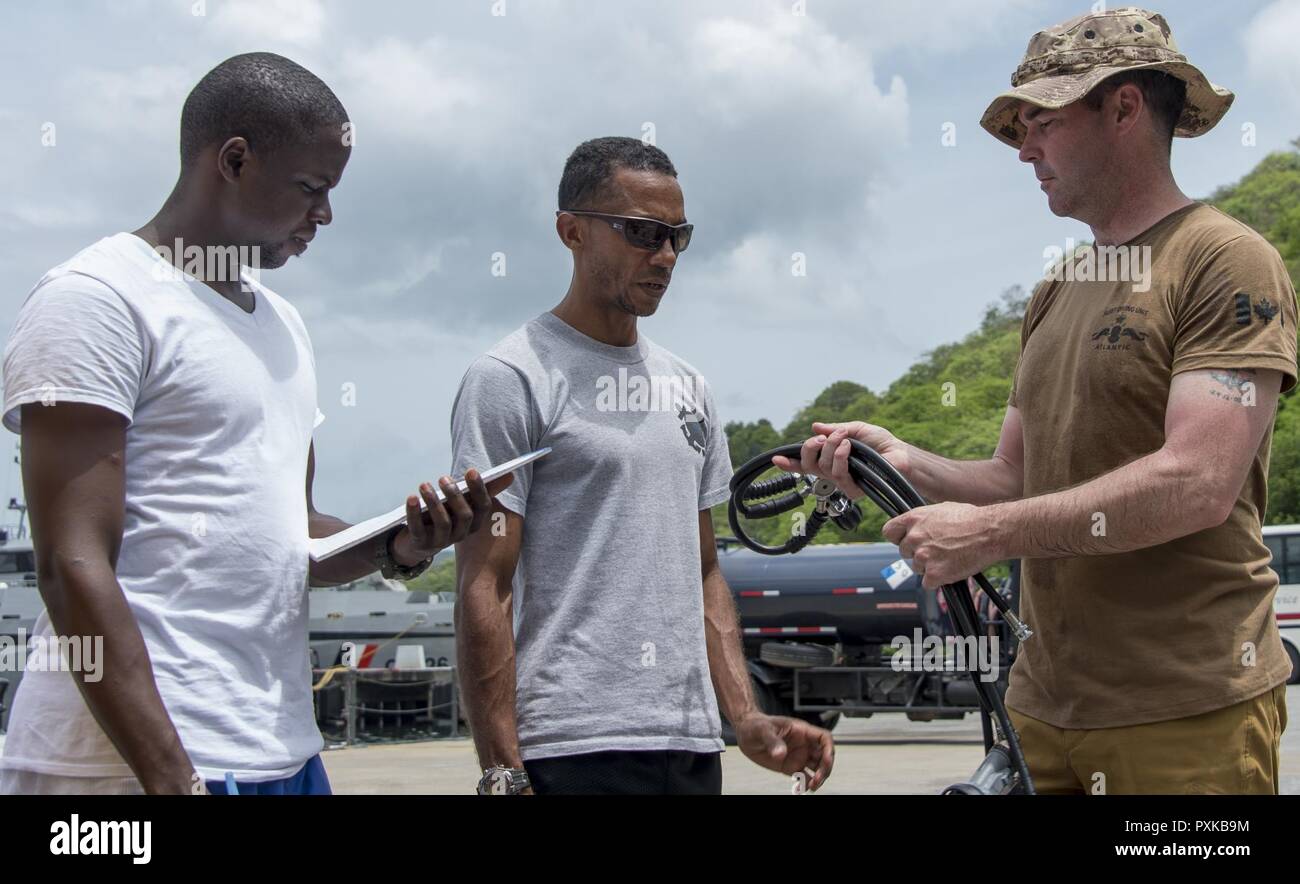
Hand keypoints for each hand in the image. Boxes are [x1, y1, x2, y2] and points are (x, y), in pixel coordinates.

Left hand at [391, 469, 512, 565]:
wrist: (416, 543)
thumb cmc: (444, 515)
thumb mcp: (462, 503)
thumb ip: (483, 490)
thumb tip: (511, 476)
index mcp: (473, 523)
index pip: (483, 507)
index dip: (478, 489)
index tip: (471, 471)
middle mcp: (460, 534)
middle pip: (464, 516)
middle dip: (455, 496)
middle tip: (443, 478)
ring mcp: (440, 541)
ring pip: (443, 523)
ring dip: (433, 502)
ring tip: (424, 485)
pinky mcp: (421, 544)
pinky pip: (418, 529)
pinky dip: (413, 513)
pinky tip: (411, 498)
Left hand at [735, 713, 834, 790]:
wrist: (745, 732)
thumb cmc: (755, 725)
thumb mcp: (762, 730)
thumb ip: (772, 741)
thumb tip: (780, 754)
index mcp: (801, 731)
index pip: (824, 738)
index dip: (829, 749)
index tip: (826, 760)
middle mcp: (803, 744)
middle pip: (824, 756)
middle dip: (825, 768)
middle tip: (817, 779)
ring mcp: (798, 756)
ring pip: (817, 768)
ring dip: (818, 778)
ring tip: (812, 786)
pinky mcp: (790, 766)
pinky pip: (804, 777)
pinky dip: (807, 784)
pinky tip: (803, 789)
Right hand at [771, 421, 910, 500]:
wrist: (900, 454)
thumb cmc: (881, 443)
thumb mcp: (855, 428)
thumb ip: (834, 429)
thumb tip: (815, 427)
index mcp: (830, 459)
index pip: (806, 463)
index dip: (790, 463)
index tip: (776, 458)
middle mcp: (833, 473)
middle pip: (809, 466)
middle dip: (809, 449)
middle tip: (820, 439)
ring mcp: (842, 482)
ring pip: (822, 468)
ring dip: (830, 448)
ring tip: (844, 439)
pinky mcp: (853, 489)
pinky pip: (838, 474)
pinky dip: (841, 457)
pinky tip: (849, 447)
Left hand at [882, 501, 1003, 589]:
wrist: (990, 532)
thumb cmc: (970, 519)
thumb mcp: (940, 509)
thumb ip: (922, 520)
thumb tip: (913, 526)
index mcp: (913, 519)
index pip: (889, 532)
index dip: (898, 537)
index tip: (906, 540)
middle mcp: (914, 538)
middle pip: (904, 552)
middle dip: (918, 552)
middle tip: (938, 550)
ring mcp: (923, 556)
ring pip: (917, 568)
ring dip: (930, 566)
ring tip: (950, 556)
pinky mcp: (934, 574)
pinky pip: (928, 583)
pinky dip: (939, 579)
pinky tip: (951, 568)